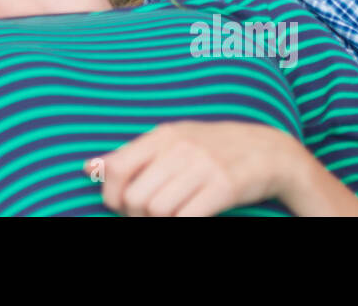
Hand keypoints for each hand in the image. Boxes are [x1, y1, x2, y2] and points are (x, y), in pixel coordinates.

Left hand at [87, 121, 314, 216]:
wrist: (269, 150)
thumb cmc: (212, 148)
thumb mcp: (171, 141)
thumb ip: (131, 155)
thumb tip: (88, 167)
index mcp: (163, 135)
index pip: (118, 168)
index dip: (112, 196)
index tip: (121, 206)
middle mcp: (181, 147)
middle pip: (137, 197)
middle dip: (137, 215)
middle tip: (150, 216)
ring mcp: (204, 166)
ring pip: (158, 211)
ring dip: (161, 222)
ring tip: (172, 216)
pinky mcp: (224, 186)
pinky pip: (187, 217)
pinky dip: (183, 223)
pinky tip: (189, 217)